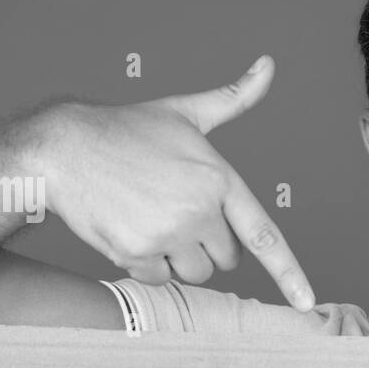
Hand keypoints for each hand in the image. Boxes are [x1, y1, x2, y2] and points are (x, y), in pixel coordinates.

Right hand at [35, 55, 314, 309]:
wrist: (63, 148)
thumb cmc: (127, 130)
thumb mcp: (186, 113)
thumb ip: (234, 98)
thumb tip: (269, 64)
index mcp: (218, 179)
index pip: (263, 234)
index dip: (289, 273)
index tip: (306, 303)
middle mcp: (198, 209)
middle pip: (227, 259)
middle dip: (207, 243)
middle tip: (175, 210)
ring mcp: (167, 234)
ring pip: (195, 274)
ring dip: (179, 258)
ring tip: (151, 218)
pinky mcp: (136, 252)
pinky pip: (160, 279)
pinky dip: (147, 264)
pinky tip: (130, 229)